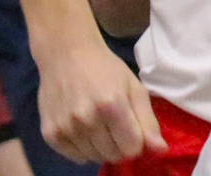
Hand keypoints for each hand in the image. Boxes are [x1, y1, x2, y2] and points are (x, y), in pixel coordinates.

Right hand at [36, 35, 167, 162]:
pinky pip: (75, 157)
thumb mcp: (134, 88)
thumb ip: (148, 121)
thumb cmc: (105, 69)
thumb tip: (160, 150)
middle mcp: (86, 119)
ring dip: (100, 146)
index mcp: (112, 106)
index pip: (132, 148)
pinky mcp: (50, 134)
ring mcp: (66, 128)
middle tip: (113, 124)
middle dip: (119, 144)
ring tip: (97, 123)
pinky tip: (82, 128)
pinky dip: (83, 148)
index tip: (131, 128)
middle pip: (113, 155)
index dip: (136, 141)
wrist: (66, 53)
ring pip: (94, 158)